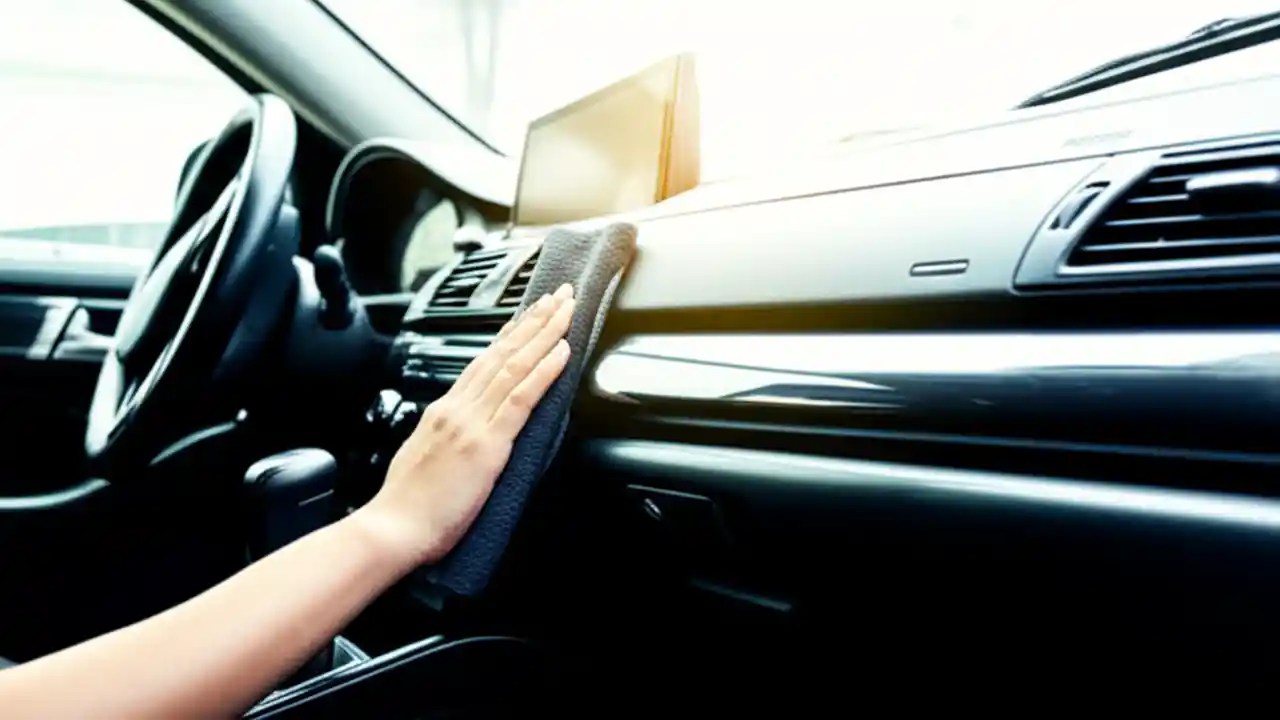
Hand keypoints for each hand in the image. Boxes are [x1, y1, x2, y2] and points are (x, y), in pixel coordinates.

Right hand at [352, 283, 574, 566]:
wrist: (392, 529)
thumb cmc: (407, 507)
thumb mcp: (427, 459)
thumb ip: (449, 439)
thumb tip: (467, 436)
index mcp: (444, 412)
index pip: (483, 363)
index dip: (509, 335)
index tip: (528, 314)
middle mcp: (457, 409)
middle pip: (502, 353)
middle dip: (533, 321)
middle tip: (557, 295)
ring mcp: (472, 423)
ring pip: (514, 366)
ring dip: (544, 333)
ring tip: (565, 310)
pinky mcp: (487, 445)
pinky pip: (521, 398)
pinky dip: (543, 371)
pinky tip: (560, 351)